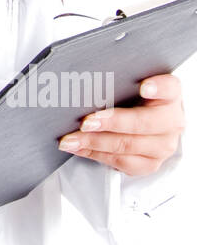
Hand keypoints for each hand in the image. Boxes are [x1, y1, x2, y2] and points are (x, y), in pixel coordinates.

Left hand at [58, 73, 184, 176]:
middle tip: (87, 122)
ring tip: (72, 138)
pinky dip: (96, 154)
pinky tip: (79, 148)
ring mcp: (163, 145)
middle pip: (143, 122)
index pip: (169, 88)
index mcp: (170, 95)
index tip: (143, 87)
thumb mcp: (131, 86)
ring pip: (128, 145)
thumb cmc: (135, 100)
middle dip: (112, 122)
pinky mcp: (150, 163)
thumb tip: (85, 81)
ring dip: (95, 142)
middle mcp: (172, 121)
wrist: (148, 123)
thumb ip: (118, 83)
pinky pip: (121, 162)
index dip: (158, 87)